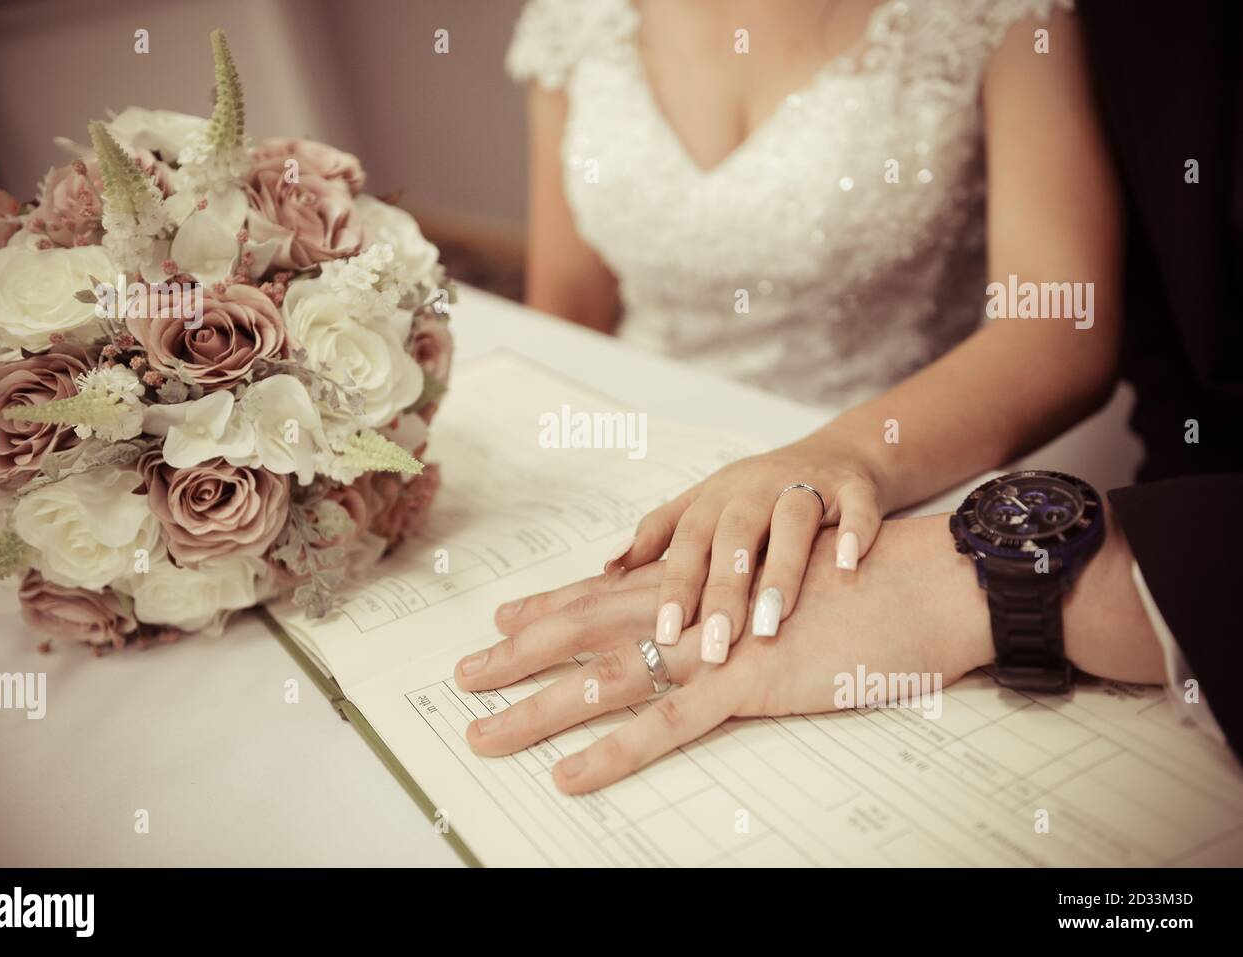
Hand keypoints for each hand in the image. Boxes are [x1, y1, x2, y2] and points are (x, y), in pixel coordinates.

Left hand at [457, 514, 991, 793]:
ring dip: (538, 708)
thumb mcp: (787, 577)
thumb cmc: (861, 585)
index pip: (606, 596)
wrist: (928, 579)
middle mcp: (694, 607)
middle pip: (586, 631)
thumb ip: (736, 591)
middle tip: (460, 678)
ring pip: (607, 678)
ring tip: (482, 734)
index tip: (498, 621)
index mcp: (701, 583)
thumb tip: (703, 611)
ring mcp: (715, 644)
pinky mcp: (748, 683)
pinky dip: (613, 753)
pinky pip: (667, 726)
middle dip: (517, 655)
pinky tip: (569, 775)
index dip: (548, 608)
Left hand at [604, 435, 884, 662]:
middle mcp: (755, 488)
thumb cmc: (757, 498)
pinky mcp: (854, 488)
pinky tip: (846, 565)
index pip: (688, 542)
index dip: (676, 585)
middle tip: (716, 645)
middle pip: (734, 535)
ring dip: (782, 568)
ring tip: (773, 620)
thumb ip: (661, 536)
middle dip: (724, 590)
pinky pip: (856, 508)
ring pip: (791, 520)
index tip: (664, 632)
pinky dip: (853, 532)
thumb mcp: (705, 509)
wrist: (836, 456)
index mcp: (715, 499)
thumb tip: (608, 567)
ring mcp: (806, 485)